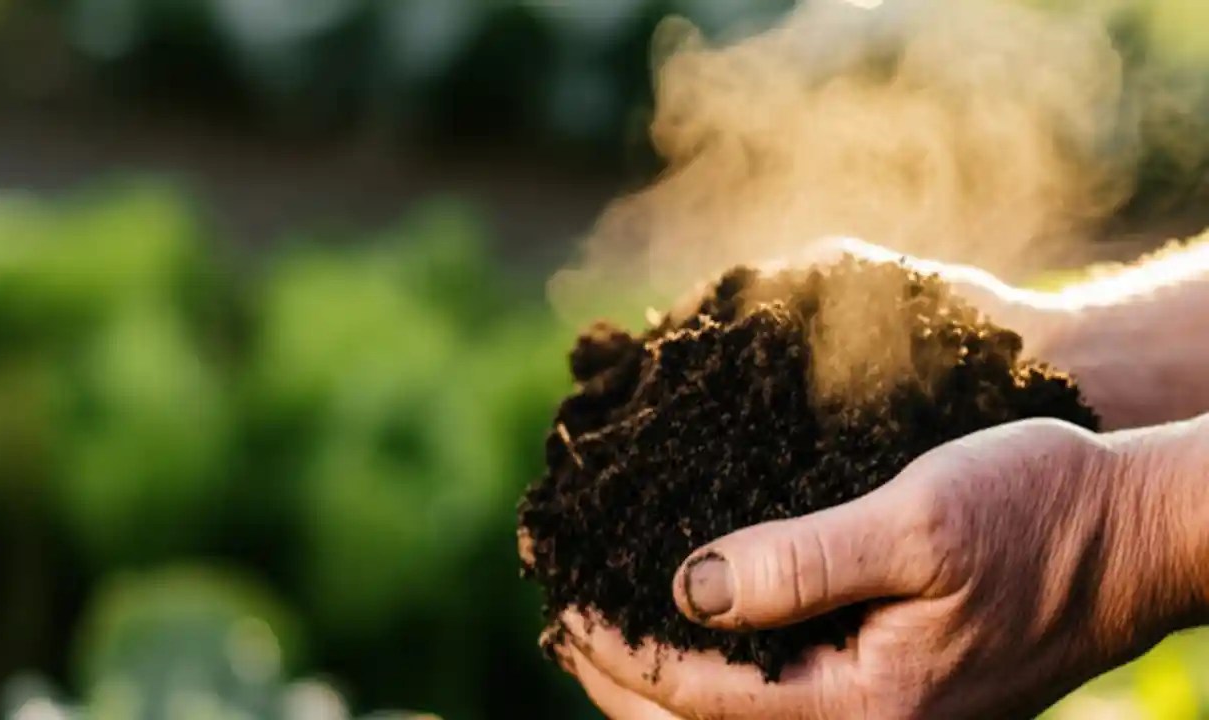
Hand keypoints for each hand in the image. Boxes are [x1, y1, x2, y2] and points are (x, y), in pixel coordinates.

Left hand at [554, 417, 1208, 718]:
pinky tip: (692, 625)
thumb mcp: (915, 525)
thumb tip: (686, 587)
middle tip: (562, 620)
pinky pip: (776, 698)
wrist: (1133, 533)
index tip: (562, 601)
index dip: (615, 650)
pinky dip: (715, 669)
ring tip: (600, 629)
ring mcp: (881, 717)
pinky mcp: (893, 692)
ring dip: (659, 680)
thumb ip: (798, 564)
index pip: (696, 696)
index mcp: (863, 705)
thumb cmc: (1038, 513)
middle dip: (620, 679)